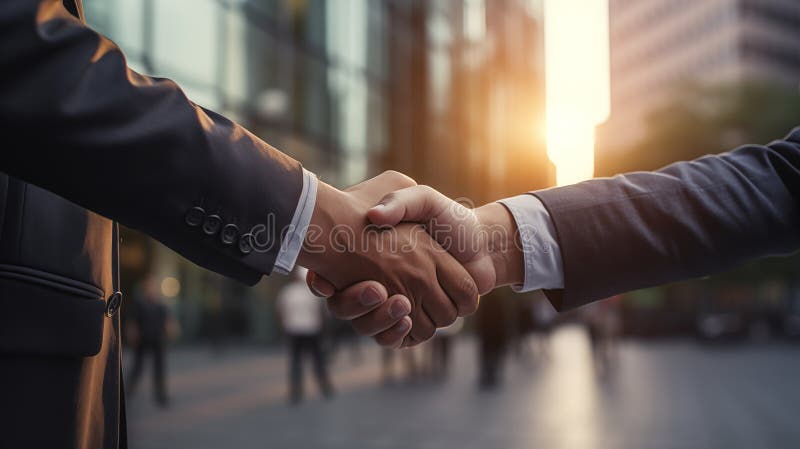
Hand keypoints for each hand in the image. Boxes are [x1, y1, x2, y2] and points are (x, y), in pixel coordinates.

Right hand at [298, 172, 478, 346]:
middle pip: (344, 308)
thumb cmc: (449, 220)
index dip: (320, 282)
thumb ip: (400, 202)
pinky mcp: (412, 323)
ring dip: (380, 319)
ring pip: (368, 325)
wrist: (483, 245)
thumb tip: (374, 217)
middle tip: (375, 289)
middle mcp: (377, 283)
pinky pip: (393, 339)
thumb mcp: (423, 200)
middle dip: (353, 303)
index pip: (327, 278)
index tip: (322, 282)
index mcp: (371, 257)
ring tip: (400, 302)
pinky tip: (407, 318)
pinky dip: (395, 333)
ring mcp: (395, 305)